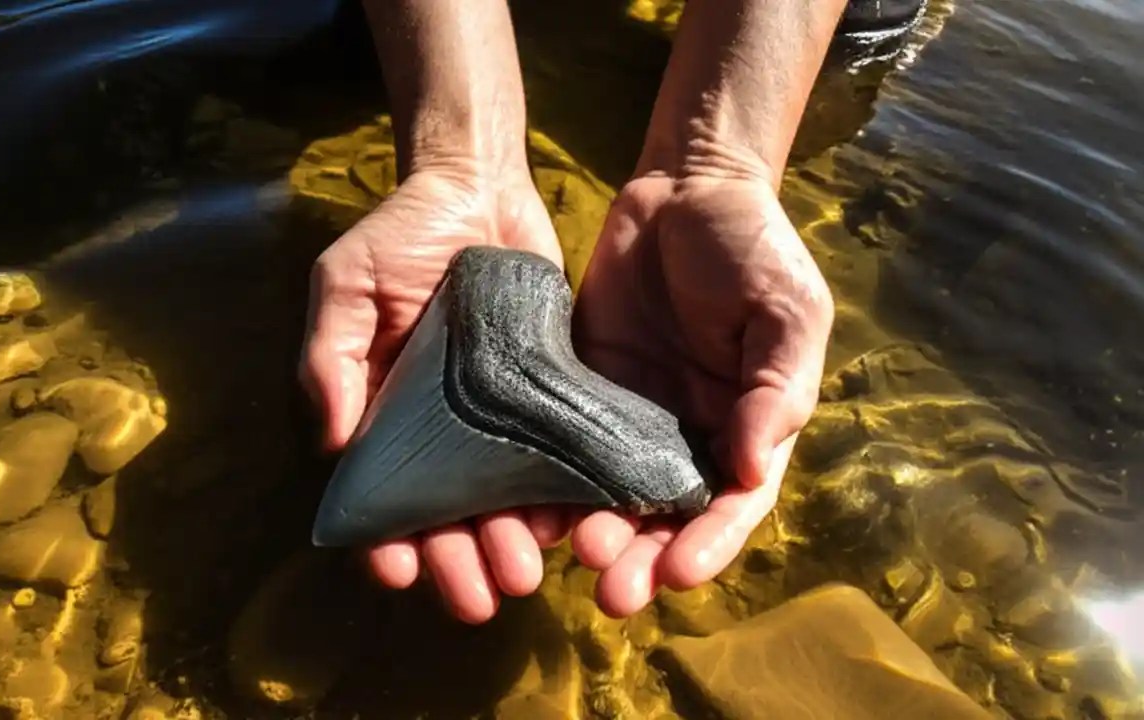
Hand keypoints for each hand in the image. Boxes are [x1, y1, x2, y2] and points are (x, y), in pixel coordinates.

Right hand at [299, 166, 573, 622]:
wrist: (476, 190)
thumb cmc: (397, 239)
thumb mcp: (345, 287)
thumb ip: (331, 356)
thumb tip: (331, 440)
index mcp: (386, 417)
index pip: (381, 496)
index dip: (385, 539)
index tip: (397, 569)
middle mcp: (443, 432)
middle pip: (447, 517)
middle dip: (458, 562)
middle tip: (480, 598)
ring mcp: (500, 421)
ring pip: (503, 502)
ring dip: (509, 544)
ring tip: (525, 576)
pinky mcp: (550, 398)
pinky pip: (557, 457)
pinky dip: (560, 495)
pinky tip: (569, 524)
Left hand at [568, 171, 833, 617]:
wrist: (685, 187)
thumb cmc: (754, 247)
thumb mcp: (786, 311)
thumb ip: (773, 387)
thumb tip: (748, 467)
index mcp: (745, 426)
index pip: (732, 504)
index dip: (708, 544)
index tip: (677, 575)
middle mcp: (685, 434)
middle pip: (663, 516)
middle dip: (639, 557)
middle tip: (610, 592)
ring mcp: (627, 415)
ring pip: (607, 491)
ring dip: (590, 530)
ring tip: (569, 557)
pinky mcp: (576, 388)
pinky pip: (558, 443)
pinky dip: (545, 479)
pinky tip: (526, 507)